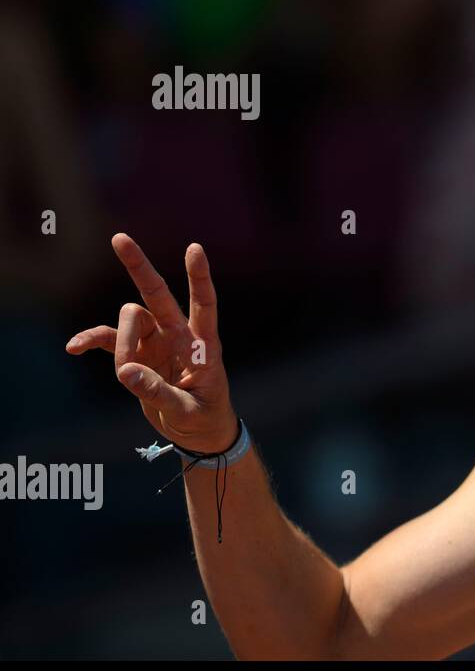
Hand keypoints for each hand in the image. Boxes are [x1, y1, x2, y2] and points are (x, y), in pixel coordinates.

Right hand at [65, 234, 238, 453]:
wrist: (198, 432)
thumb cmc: (203, 417)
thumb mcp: (186, 410)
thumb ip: (157, 392)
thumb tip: (125, 370)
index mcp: (203, 345)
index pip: (203, 304)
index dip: (198, 277)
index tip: (194, 248)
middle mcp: (178, 335)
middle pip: (157, 294)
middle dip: (139, 267)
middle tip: (119, 238)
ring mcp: (155, 341)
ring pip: (128, 321)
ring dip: (119, 344)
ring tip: (124, 376)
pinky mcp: (136, 354)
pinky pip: (108, 339)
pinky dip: (91, 340)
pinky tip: (74, 348)